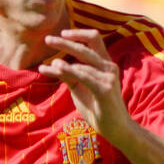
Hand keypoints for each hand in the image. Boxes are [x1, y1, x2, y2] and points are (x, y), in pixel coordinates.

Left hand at [39, 29, 131, 145]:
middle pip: (86, 46)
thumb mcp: (80, 89)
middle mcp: (108, 67)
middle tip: (48, 40)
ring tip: (47, 66)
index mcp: (105, 64)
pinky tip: (56, 69)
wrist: (116, 129)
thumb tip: (53, 64)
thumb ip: (70, 76)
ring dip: (62, 63)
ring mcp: (108, 77)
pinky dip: (68, 70)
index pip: (94, 39)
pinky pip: (83, 76)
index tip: (62, 34)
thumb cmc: (99, 109)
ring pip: (81, 63)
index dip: (78, 34)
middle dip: (65, 42)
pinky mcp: (104, 89)